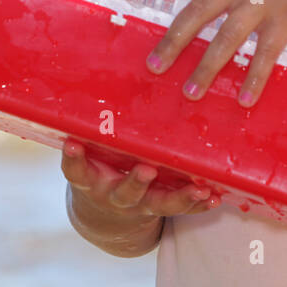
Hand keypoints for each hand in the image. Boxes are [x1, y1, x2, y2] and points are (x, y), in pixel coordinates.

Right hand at [61, 140, 217, 219]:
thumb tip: (95, 75)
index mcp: (90, 180)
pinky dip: (198, 204)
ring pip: (160, 204)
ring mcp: (139, 204)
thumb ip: (92, 128)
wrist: (104, 212)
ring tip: (198, 189)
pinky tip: (215, 197)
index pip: (77, 171)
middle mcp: (113, 195)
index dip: (73, 159)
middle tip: (147, 170)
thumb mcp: (88, 153)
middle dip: (137, 181)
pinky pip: (182, 210)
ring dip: (180, 197)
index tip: (72, 144)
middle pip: (125, 192)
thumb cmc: (96, 166)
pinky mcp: (160, 208)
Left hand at [113, 0, 286, 105]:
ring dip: (207, 69)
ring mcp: (261, 4)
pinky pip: (265, 56)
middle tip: (153, 66)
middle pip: (196, 13)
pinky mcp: (285, 23)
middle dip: (172, 41)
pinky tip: (243, 100)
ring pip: (226, 41)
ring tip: (189, 93)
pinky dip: (255, 79)